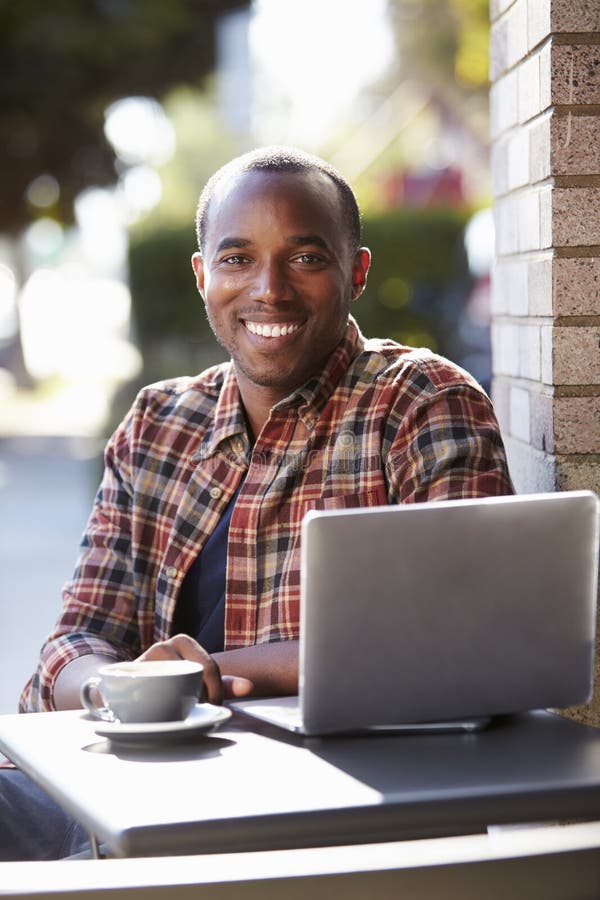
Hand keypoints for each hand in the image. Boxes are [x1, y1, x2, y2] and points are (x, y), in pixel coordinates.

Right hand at [136, 634, 253, 704]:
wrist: (130, 686)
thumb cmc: (171, 683)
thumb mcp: (198, 682)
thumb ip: (223, 684)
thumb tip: (248, 687)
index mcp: (183, 641)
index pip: (208, 668)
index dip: (215, 692)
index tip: (212, 707)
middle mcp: (162, 647)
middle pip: (189, 677)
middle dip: (196, 700)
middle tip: (195, 713)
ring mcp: (140, 662)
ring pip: (166, 688)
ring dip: (173, 706)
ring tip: (175, 715)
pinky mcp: (122, 681)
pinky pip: (143, 694)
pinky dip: (146, 707)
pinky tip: (151, 715)